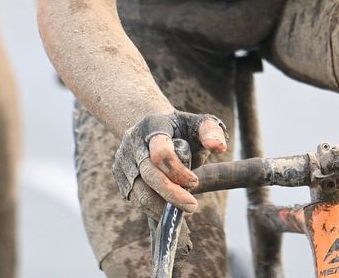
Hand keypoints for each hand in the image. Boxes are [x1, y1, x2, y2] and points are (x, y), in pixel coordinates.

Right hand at [112, 110, 227, 217]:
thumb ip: (212, 132)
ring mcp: (123, 157)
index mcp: (153, 125)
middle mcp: (132, 140)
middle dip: (170, 193)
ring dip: (159, 206)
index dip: (178, 171)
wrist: (156, 129)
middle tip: (192, 207)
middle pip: (148, 174)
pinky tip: (165, 211)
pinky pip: (132, 196)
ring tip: (179, 214)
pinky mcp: (119, 173)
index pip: (161, 153)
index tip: (195, 182)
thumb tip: (219, 147)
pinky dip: (149, 207)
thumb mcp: (200, 124)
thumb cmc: (183, 130)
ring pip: (137, 190)